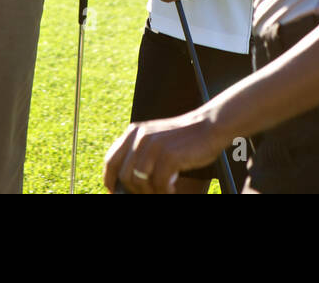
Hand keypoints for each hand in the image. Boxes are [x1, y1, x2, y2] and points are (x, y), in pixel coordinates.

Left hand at [103, 110, 228, 193]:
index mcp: (134, 132)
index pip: (111, 160)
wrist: (209, 126)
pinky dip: (165, 191)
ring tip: (164, 190)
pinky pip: (159, 184)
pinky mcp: (168, 155)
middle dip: (135, 190)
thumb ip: (139, 154)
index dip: (110, 180)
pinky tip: (173, 188)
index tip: (114, 191)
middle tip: (149, 193)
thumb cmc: (183, 139)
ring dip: (151, 192)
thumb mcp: (155, 140)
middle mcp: (140, 137)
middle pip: (124, 175)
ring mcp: (154, 146)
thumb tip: (125, 182)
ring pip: (140, 182)